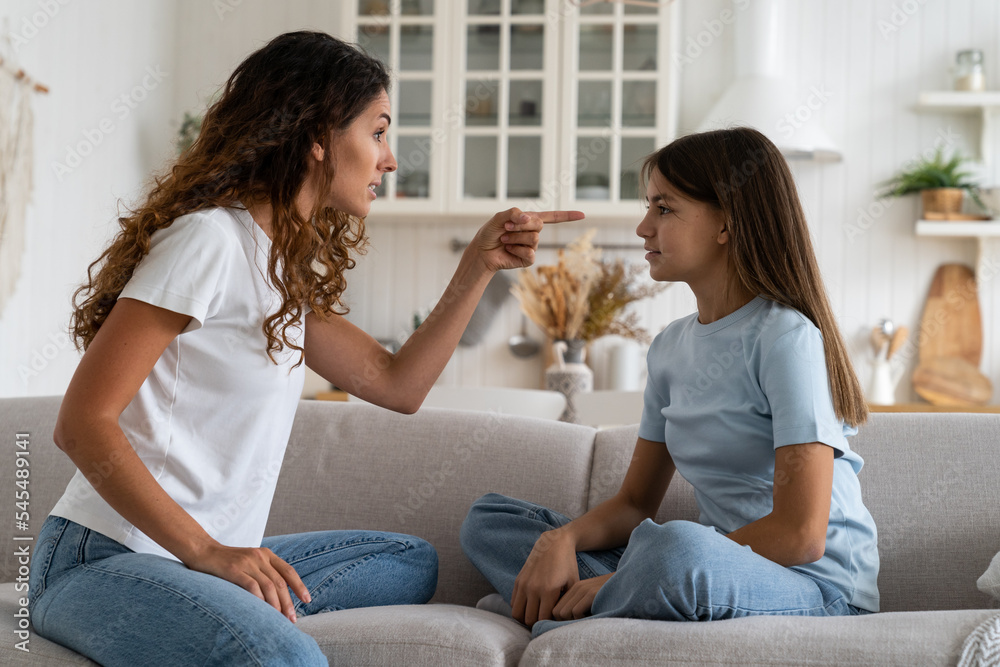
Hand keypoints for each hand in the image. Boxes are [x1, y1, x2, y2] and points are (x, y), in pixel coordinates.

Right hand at [186, 544, 310, 622]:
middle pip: (280, 582)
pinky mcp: (234, 570)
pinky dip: (259, 600)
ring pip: (269, 586)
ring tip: (279, 619)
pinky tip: (262, 611)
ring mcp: (247, 562)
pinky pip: (252, 586)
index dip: (299, 586)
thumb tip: (278, 595)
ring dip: (276, 605)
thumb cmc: (227, 561)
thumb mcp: (250, 562)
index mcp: (266, 554)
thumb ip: (263, 572)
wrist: (203, 551)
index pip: (288, 571)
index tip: (307, 600)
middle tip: (292, 618)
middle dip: (288, 602)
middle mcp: (260, 557)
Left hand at [472, 207, 584, 272]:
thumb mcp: (499, 217)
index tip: (583, 215)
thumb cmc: (490, 233)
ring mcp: (531, 247)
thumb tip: (528, 218)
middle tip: (506, 228)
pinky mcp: (527, 259)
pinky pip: (529, 253)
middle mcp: (533, 232)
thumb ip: (514, 213)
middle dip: (520, 225)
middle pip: (538, 225)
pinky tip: (508, 250)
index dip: (567, 216)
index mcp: (529, 220)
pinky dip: (516, 249)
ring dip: (515, 238)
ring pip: (533, 238)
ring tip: (504, 240)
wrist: (482, 252)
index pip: (552, 217)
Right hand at [511, 529, 580, 626]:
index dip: (548, 624)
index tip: (554, 621)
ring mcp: (523, 584)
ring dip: (525, 618)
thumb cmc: (567, 564)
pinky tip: (530, 605)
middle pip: (529, 619)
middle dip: (536, 623)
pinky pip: (513, 603)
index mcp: (549, 591)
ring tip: (535, 615)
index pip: (543, 619)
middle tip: (544, 621)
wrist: (554, 543)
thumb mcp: (573, 584)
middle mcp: (533, 588)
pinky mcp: (518, 580)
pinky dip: (520, 608)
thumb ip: (567, 603)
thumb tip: (561, 621)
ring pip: (517, 614)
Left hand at [551, 573, 611, 620]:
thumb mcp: (595, 598)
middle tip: (581, 625)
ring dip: (574, 621)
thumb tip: (570, 622)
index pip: (557, 608)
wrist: (631, 582)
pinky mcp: (591, 594)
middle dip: (565, 622)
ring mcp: (584, 590)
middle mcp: (577, 587)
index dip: (562, 620)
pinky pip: (575, 612)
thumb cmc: (614, 597)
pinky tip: (593, 618)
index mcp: (576, 588)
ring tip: (587, 621)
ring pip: (564, 613)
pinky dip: (581, 620)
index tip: (573, 626)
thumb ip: (582, 605)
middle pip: (557, 612)